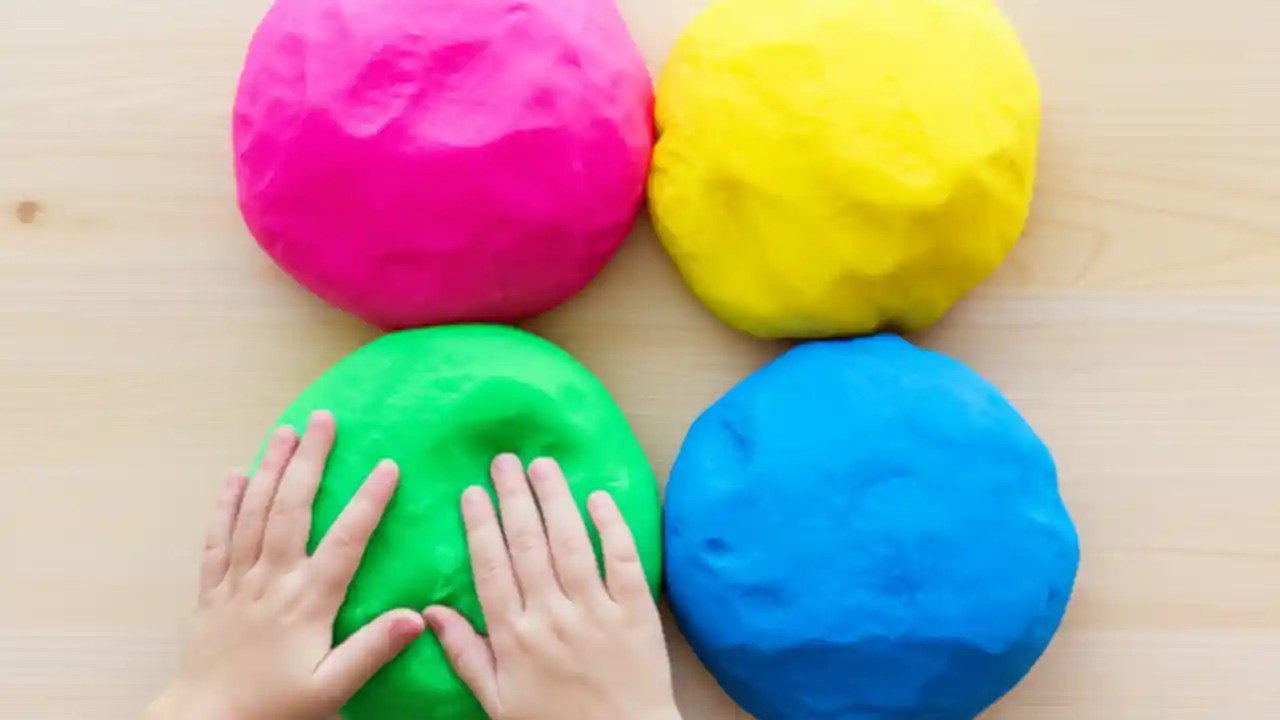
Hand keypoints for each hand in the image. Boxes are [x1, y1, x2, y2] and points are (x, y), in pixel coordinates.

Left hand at [146, 411, 423, 719]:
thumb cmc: (276, 708)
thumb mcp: (332, 688)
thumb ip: (372, 649)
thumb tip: (416, 617)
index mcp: (309, 601)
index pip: (345, 540)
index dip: (368, 501)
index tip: (388, 466)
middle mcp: (273, 580)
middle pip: (291, 508)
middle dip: (309, 460)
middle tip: (324, 420)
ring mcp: (239, 581)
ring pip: (254, 513)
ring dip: (271, 468)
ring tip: (286, 430)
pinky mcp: (212, 591)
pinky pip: (217, 538)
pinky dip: (225, 504)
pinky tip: (234, 475)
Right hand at [424, 455, 681, 719]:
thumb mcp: (498, 702)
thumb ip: (465, 654)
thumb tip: (429, 612)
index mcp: (514, 636)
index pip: (491, 567)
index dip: (480, 525)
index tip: (472, 491)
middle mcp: (552, 616)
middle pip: (527, 544)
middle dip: (513, 497)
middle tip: (503, 460)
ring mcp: (596, 611)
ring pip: (571, 542)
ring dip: (555, 498)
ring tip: (542, 465)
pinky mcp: (635, 612)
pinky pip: (623, 559)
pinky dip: (611, 526)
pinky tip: (597, 497)